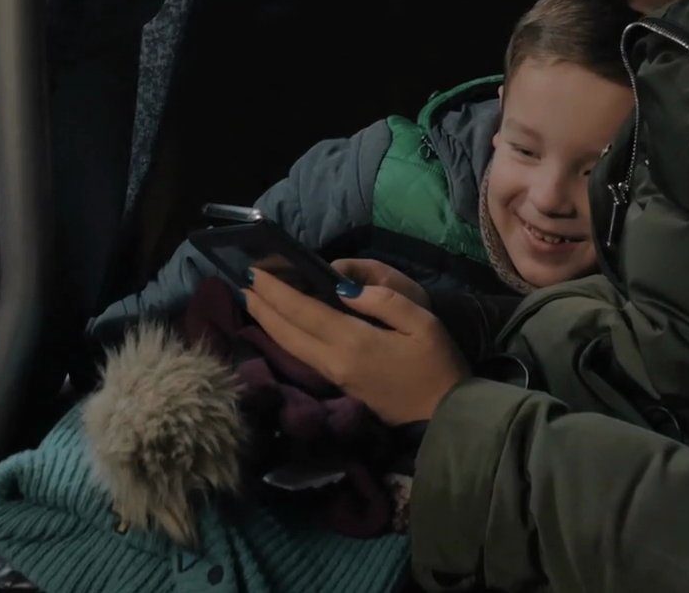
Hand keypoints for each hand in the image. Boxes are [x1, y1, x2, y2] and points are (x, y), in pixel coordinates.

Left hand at [243, 268, 468, 425]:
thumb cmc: (438, 364)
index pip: (303, 312)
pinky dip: (285, 337)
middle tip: (244, 282)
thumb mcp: (422, 322)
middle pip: (287, 332)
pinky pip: (302, 357)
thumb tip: (343, 287)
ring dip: (268, 323)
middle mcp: (334, 361)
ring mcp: (334, 378)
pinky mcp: (339, 387)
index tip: (255, 272)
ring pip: (290, 347)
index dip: (276, 291)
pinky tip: (281, 327)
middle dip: (263, 306)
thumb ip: (383, 301)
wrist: (444, 417)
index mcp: (353, 342)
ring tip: (253, 301)